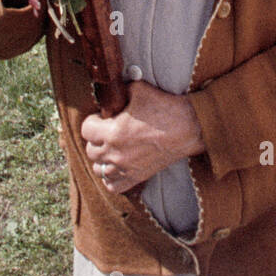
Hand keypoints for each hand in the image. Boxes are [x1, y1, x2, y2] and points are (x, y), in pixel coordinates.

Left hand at [82, 80, 204, 193]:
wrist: (189, 127)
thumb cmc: (165, 107)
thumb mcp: (139, 90)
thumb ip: (121, 92)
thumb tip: (113, 93)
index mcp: (113, 132)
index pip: (86, 130)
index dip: (92, 120)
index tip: (101, 117)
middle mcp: (115, 153)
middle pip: (90, 150)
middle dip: (97, 138)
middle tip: (108, 130)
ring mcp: (125, 168)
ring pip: (98, 169)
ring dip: (102, 158)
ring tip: (112, 147)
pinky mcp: (136, 177)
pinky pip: (112, 185)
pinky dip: (111, 177)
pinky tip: (117, 165)